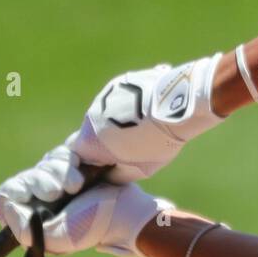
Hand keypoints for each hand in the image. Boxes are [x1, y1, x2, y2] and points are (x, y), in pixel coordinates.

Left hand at [0, 142, 172, 255]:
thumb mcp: (55, 237)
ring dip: (58, 173)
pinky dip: (68, 163)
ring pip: (42, 164)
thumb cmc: (93, 226)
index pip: (7, 200)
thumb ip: (24, 228)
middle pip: (23, 179)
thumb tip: (9, 206)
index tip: (25, 196)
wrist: (126, 209)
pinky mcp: (75, 163)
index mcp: (36, 218)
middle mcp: (45, 199)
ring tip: (77, 185)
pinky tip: (82, 176)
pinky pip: (59, 154)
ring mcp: (60, 179)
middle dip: (39, 182)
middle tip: (57, 192)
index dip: (12, 194)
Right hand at [70, 53, 223, 183]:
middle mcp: (90, 115)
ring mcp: (105, 96)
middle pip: (94, 132)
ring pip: (108, 112)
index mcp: (89, 141)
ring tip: (146, 125)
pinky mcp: (121, 81)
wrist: (176, 104)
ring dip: (121, 119)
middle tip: (134, 144)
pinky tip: (150, 109)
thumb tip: (110, 175)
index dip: (96, 162)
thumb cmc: (157, 141)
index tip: (113, 164)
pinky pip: (122, 96)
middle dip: (109, 139)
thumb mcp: (140, 169)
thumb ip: (118, 175)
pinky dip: (132, 103)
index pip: (80, 156)